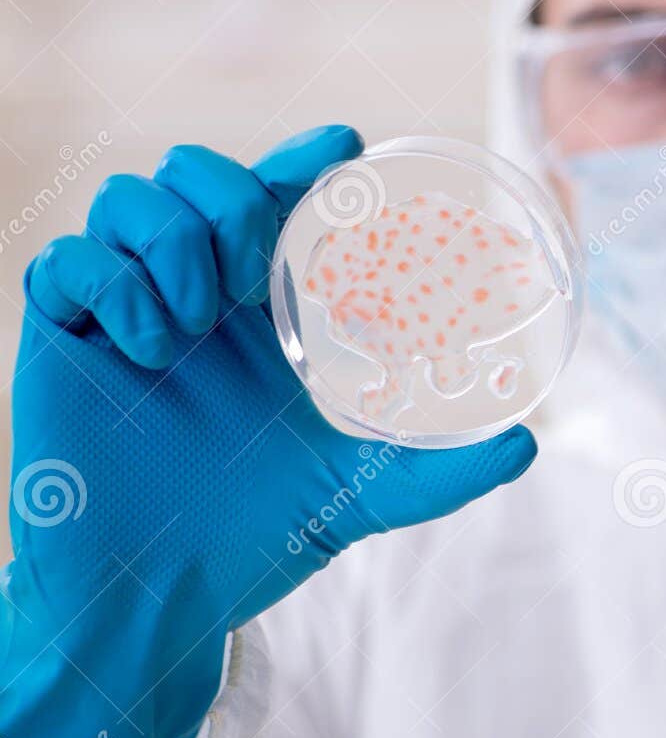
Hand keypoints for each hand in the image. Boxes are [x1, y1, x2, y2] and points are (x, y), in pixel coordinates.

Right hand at [0, 127, 535, 737]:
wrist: (166, 594)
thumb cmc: (261, 535)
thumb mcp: (366, 492)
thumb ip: (444, 469)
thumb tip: (529, 442)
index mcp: (265, 313)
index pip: (279, 202)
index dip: (304, 160)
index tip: (344, 143)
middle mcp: (197, 297)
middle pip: (198, 173)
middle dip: (229, 196)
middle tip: (247, 271)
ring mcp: (127, 313)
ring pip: (128, 199)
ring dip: (170, 240)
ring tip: (196, 320)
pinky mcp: (63, 339)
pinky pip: (64, 262)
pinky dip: (109, 283)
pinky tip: (146, 347)